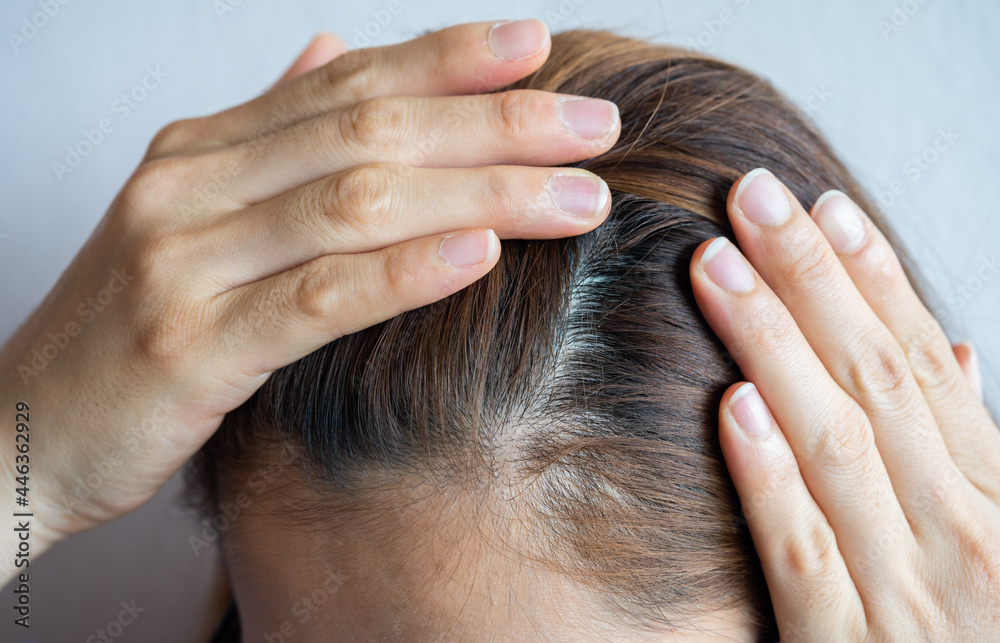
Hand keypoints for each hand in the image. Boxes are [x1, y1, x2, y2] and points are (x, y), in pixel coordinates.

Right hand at [0, 19, 618, 580]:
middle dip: (495, 124)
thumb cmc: (128, 328)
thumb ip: (268, 136)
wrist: (21, 430)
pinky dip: (405, 271)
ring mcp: (185, 261)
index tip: (537, 45)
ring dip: (481, 195)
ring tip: (576, 196)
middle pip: (369, 131)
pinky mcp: (189, 346)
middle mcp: (193, 186)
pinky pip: (317, 298)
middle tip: (592, 125)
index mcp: (203, 150)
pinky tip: (479, 255)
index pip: (345, 83)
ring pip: (357, 204)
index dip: (446, 59)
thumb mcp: (193, 217)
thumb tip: (330, 52)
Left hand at [690, 168, 998, 639]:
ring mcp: (905, 591)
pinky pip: (803, 551)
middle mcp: (960, 530)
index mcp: (992, 495)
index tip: (824, 204)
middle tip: (751, 196)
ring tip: (717, 266)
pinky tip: (732, 406)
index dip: (875, 277)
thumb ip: (967, 450)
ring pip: (836, 443)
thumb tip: (960, 352)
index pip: (924, 363)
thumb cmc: (968, 627)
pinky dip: (770, 475)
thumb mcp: (991, 533)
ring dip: (774, 344)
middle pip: (875, 378)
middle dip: (812, 278)